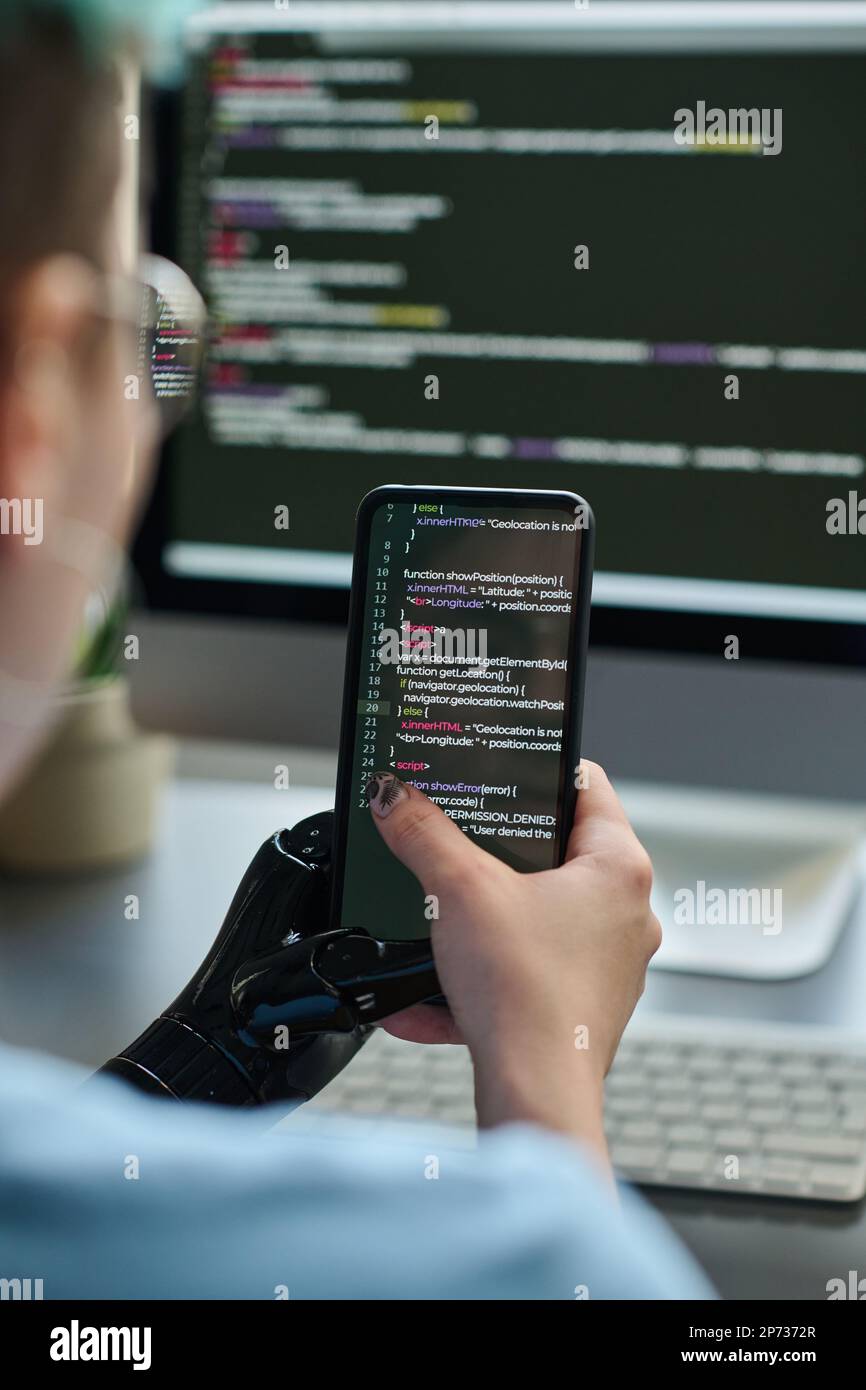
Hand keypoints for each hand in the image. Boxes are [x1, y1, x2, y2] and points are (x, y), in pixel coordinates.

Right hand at [365, 764, 660, 1161]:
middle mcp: (627, 914)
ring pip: (538, 919)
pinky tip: (425, 998)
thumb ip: (422, 833)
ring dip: (482, 922)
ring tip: (439, 920)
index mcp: (619, 869)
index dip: (539, 770)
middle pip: (559, 854)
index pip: (587, 785)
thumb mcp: (459, 891)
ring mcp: (609, 964)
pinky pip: (525, 973)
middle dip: (499, 853)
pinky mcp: (582, 1005)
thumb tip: (395, 795)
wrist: (534, 1094)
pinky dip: (480, 976)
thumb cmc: (525, 993)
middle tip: (458, 842)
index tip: (502, 768)